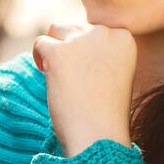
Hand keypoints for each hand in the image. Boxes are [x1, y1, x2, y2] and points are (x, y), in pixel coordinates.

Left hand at [32, 22, 136, 157]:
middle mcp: (105, 33)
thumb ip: (100, 53)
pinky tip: (46, 76)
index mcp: (124, 38)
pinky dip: (39, 58)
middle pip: (75, 28)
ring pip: (57, 30)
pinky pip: (40, 43)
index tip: (88, 74)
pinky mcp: (59, 52)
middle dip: (70, 49)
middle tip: (73, 80)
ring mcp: (82, 41)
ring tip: (58, 75)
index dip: (86, 50)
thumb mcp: (113, 74)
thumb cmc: (106, 112)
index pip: (96, 30)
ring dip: (54, 49)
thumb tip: (73, 38)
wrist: (98, 135)